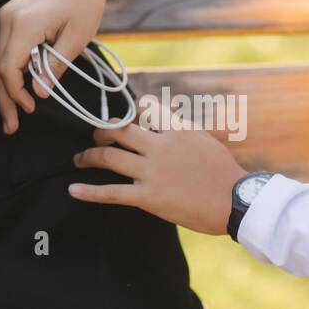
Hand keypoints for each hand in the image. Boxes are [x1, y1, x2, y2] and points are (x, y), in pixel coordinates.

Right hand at [0, 0, 115, 135]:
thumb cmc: (84, 0)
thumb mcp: (77, 37)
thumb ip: (55, 66)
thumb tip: (38, 92)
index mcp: (24, 25)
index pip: (8, 69)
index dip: (15, 94)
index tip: (29, 111)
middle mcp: (7, 20)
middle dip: (5, 99)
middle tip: (11, 127)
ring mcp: (6, 16)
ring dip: (7, 87)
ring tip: (15, 113)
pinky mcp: (10, 16)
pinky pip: (5, 48)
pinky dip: (11, 70)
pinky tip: (19, 88)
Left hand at [68, 114, 248, 235]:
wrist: (236, 201)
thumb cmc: (225, 174)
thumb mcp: (206, 141)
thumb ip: (183, 131)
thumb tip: (169, 123)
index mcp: (177, 129)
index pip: (144, 107)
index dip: (131, 112)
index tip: (124, 119)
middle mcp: (161, 145)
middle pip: (119, 129)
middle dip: (101, 131)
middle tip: (95, 137)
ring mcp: (153, 171)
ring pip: (109, 156)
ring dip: (88, 156)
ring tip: (78, 159)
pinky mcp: (148, 197)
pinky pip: (111, 192)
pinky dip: (89, 191)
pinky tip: (72, 190)